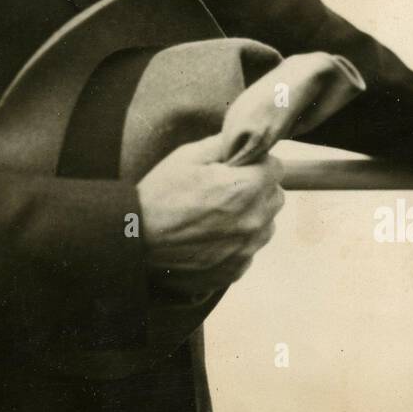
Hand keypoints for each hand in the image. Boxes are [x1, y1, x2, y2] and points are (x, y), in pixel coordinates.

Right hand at [137, 134, 285, 298]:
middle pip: (275, 197)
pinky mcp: (236, 270)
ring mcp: (246, 249)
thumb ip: (226, 145)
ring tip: (217, 216)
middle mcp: (253, 221)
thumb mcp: (189, 156)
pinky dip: (237, 242)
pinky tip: (210, 237)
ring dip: (250, 217)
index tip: (237, 169)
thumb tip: (248, 141)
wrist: (137, 239)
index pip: (276, 168)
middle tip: (226, 190)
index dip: (256, 164)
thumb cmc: (161, 194)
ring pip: (265, 225)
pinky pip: (249, 250)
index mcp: (246, 188)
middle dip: (257, 190)